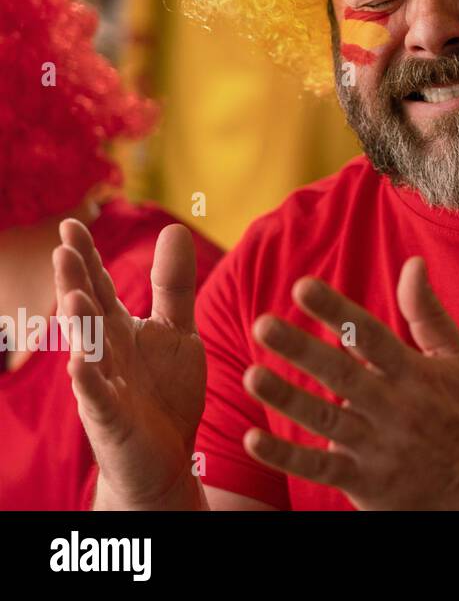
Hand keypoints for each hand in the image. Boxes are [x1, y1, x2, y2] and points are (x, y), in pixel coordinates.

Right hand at [56, 219, 206, 508]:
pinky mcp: (112, 420)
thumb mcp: (175, 331)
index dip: (86, 257)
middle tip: (63, 248)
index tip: (71, 222)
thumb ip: (172, 285)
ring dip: (80, 326)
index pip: (99, 286)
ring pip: (88, 351)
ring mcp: (105, 386)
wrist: (166, 457)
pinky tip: (80, 366)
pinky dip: (89, 384)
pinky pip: (97, 400)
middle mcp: (105, 353)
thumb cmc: (165, 392)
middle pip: (88, 312)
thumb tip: (173, 227)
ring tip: (73, 297)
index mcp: (120, 329)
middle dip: (75, 282)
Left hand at [242, 258, 458, 508]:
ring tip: (251, 376)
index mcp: (416, 374)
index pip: (372, 336)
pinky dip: (287, 456)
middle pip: (343, 375)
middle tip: (263, 324)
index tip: (302, 287)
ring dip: (287, 398)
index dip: (337, 312)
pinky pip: (321, 470)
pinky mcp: (367, 482)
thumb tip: (413, 263)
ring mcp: (379, 447)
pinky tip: (256, 438)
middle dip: (301, 349)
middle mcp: (395, 408)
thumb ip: (428, 313)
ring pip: (326, 420)